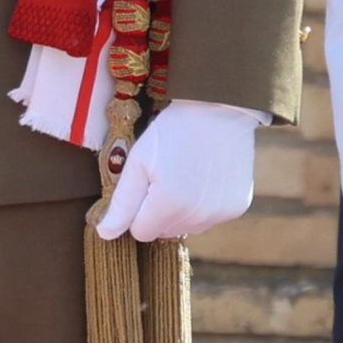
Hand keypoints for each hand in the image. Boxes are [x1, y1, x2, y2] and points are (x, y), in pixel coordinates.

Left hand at [92, 100, 261, 241]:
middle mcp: (197, 217)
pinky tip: (207, 178)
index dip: (138, 211)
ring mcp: (220, 213)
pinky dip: (206, 204)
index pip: (141, 232)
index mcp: (168, 206)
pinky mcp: (237, 207)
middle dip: (160, 212)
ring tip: (187, 175)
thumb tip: (105, 234)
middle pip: (165, 232)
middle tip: (166, 176)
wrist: (220, 108)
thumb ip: (122, 202)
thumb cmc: (174, 131)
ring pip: (189, 227)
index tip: (145, 186)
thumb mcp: (139, 161)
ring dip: (183, 210)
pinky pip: (211, 218)